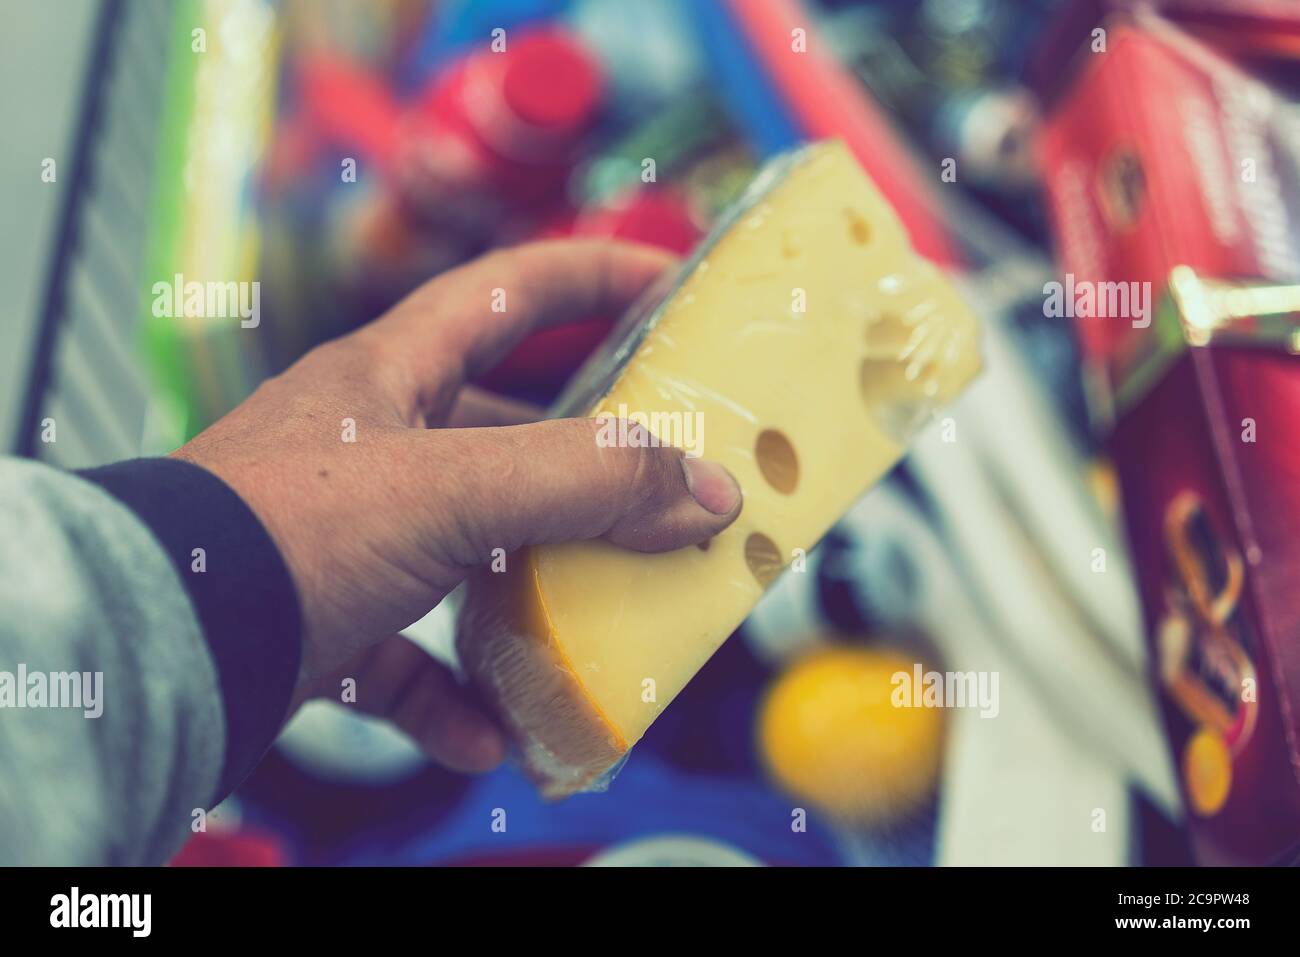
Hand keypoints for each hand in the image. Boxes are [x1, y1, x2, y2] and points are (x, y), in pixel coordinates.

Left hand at [172, 240, 743, 771]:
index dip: (597, 276)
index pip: (511, 292)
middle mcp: (369, 444)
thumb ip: (584, 481)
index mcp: (390, 375)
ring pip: (467, 550)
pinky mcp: (324, 619)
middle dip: (583, 465)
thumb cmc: (282, 533)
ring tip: (595, 621)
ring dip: (530, 592)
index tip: (678, 288)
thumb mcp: (448, 490)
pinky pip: (409, 654)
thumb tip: (708, 492)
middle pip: (504, 434)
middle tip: (661, 488)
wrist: (159, 646)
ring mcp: (346, 535)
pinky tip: (489, 734)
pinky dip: (454, 693)